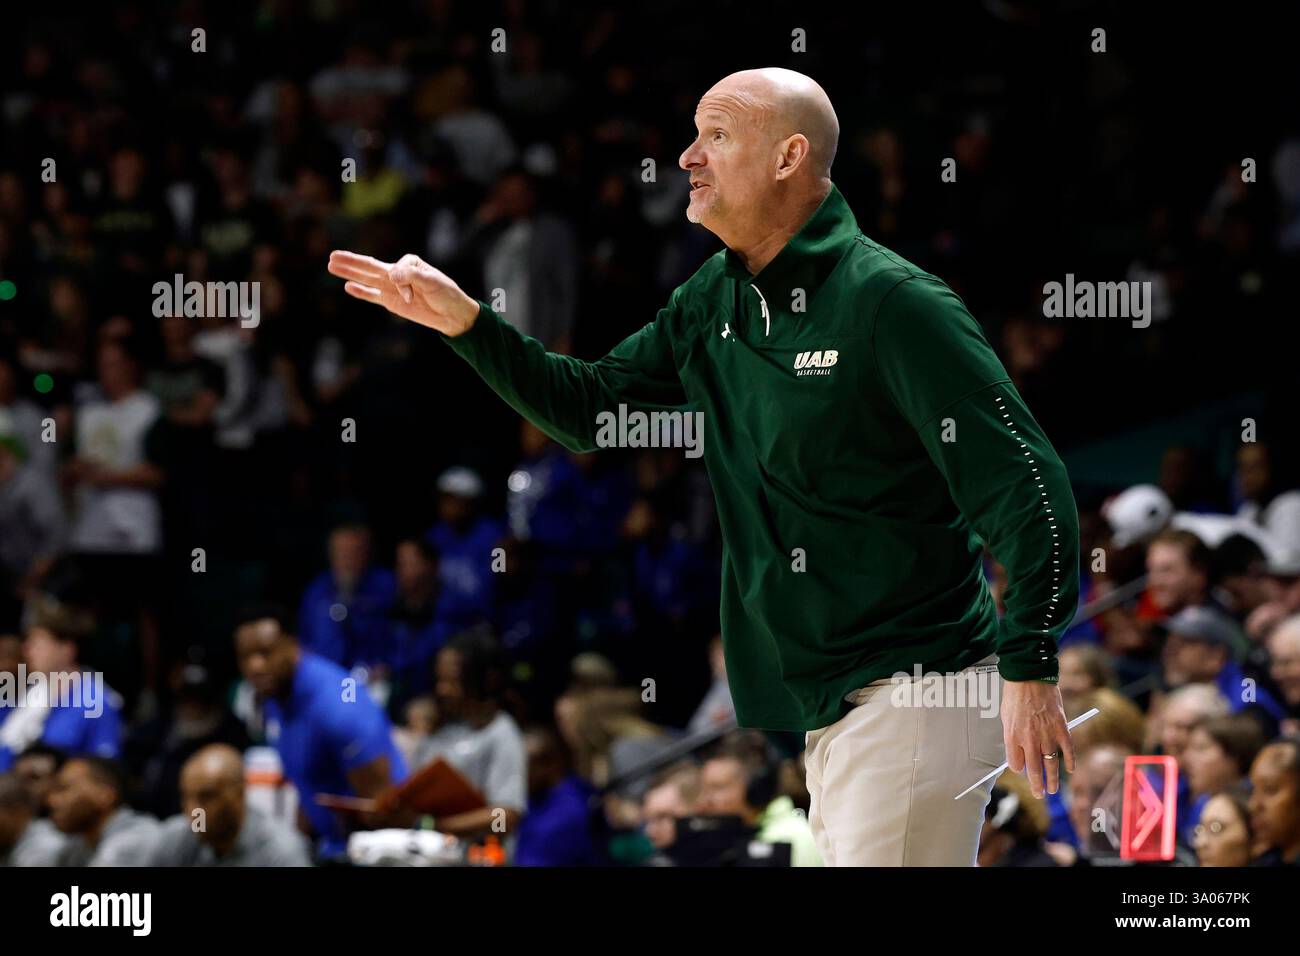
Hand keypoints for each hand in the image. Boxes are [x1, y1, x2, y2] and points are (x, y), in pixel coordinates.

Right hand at [327, 251, 479, 336]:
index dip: (402, 283)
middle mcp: (398, 273)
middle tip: (332, 255)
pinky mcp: (391, 302)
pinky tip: (347, 287)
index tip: (413, 295)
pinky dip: (361, 292)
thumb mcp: (432, 281)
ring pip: (366, 279)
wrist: (452, 315)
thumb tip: (390, 274)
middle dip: (351, 261)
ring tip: (332, 266)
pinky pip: (372, 295)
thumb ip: (411, 276)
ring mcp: (392, 288)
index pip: (395, 269)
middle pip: (370, 265)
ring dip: (350, 273)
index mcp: (409, 263)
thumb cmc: (446, 294)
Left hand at [1000, 678, 1074, 798]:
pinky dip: (1070, 761)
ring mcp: (1047, 734)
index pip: (1016, 764)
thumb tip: (1019, 755)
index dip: (1019, 769)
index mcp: (1012, 736)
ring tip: (1053, 790)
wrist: (1030, 677)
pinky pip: (1068, 750)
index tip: (1022, 770)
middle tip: (1039, 794)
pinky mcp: (1061, 728)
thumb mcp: (1006, 717)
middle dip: (1036, 785)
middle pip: (1034, 769)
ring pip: (1051, 764)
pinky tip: (1070, 770)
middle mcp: (1029, 739)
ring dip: (1053, 780)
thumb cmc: (1015, 696)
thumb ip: (1013, 737)